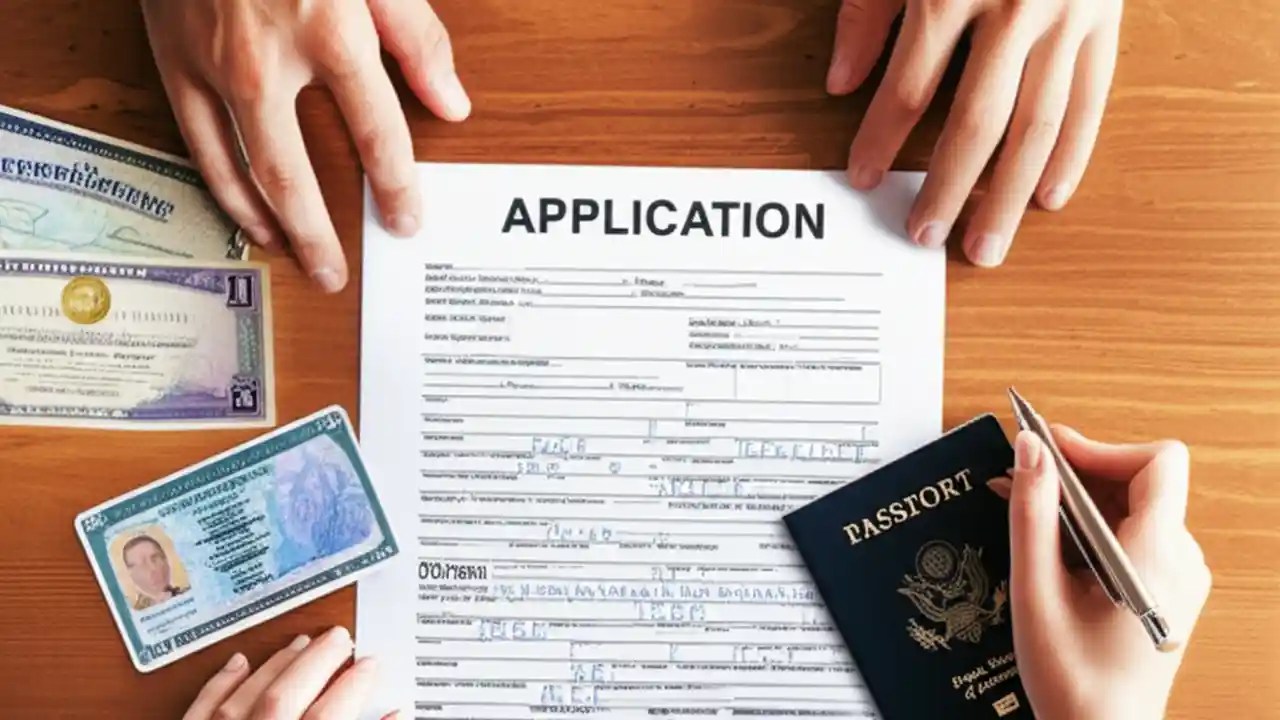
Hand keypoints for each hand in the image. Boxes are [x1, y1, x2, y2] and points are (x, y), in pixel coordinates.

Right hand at [141, 0, 470, 292]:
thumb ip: (419, 37)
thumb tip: (452, 103)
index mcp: (333, 30)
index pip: (377, 134)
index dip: (397, 186)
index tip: (408, 221)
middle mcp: (268, 57)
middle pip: (295, 172)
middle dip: (321, 232)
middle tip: (340, 274)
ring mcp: (213, 63)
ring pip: (239, 168)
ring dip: (269, 222)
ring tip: (296, 258)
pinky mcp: (171, 58)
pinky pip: (196, 142)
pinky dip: (222, 187)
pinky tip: (246, 214)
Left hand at [183, 626, 395, 719]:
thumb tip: (396, 715)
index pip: (328, 716)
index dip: (353, 686)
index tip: (369, 664)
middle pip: (285, 697)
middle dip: (317, 662)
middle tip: (340, 637)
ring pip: (245, 698)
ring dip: (277, 666)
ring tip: (301, 642)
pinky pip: (200, 712)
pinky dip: (219, 685)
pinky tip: (237, 663)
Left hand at [827, 0, 1121, 266]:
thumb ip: (867, 12)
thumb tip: (840, 84)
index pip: (909, 88)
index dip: (881, 139)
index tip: (862, 179)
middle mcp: (1015, 11)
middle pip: (977, 121)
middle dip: (947, 185)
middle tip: (923, 235)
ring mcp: (1067, 18)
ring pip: (1038, 124)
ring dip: (1010, 192)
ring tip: (986, 243)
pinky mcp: (1106, 20)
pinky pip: (1092, 98)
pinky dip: (1073, 151)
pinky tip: (1050, 195)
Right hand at [986, 427, 1211, 719]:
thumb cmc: (1073, 680)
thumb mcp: (1036, 591)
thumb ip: (1031, 513)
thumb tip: (1030, 449)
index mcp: (1156, 558)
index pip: (1156, 463)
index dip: (1100, 447)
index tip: (1048, 450)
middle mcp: (1182, 561)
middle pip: (1142, 481)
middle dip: (1080, 473)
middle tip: (1023, 482)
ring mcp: (1180, 576)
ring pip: (1136, 506)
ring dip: (1083, 501)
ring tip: (1032, 520)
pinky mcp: (1169, 588)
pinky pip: (1137, 535)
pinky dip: (1095, 528)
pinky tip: (1055, 550)